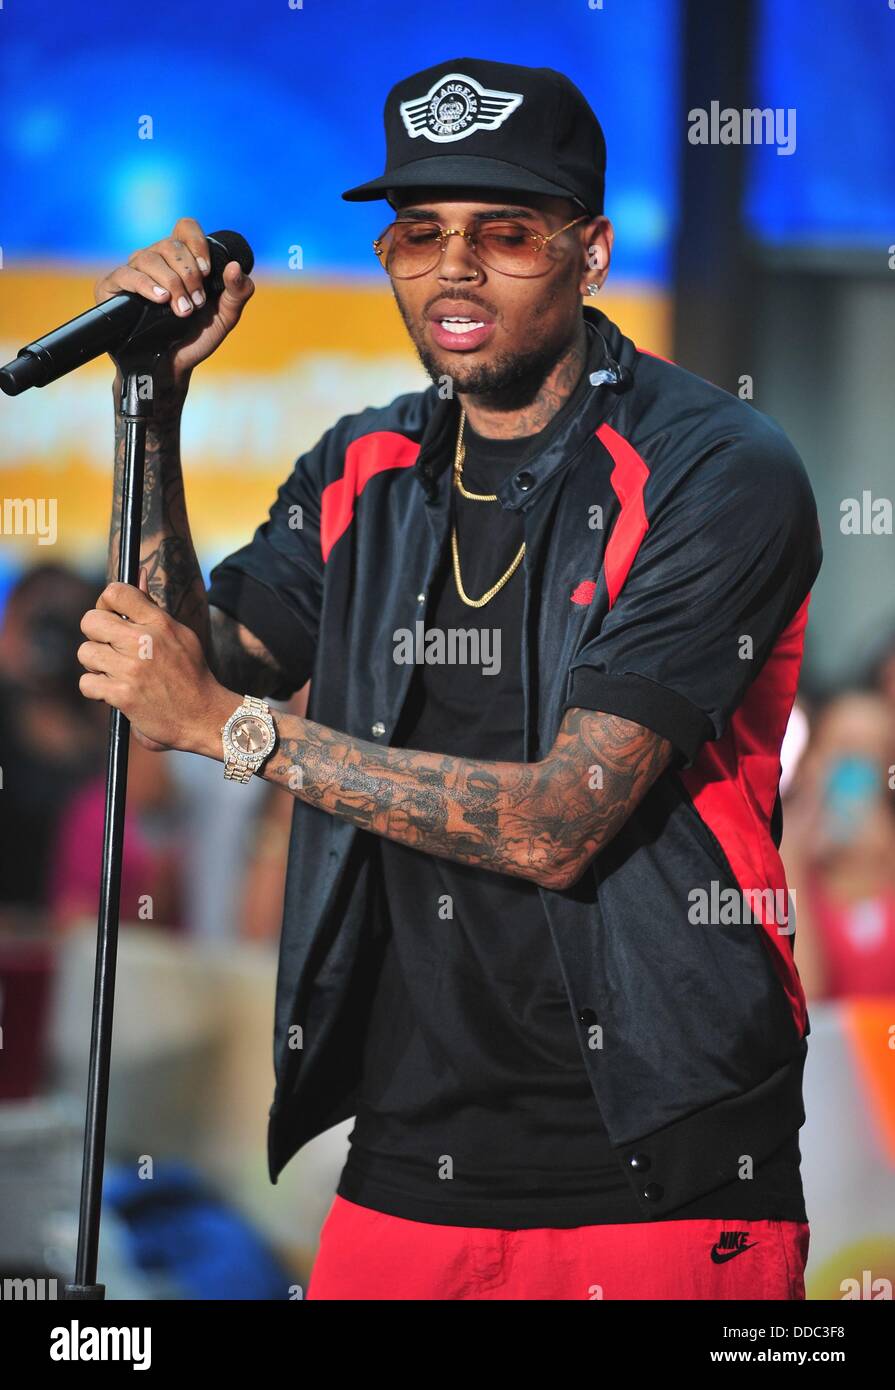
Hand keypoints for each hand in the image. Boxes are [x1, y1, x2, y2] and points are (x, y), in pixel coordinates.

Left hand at [78, 572, 235, 755]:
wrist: (203, 716)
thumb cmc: (190, 673)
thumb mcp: (179, 634)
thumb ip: (152, 607)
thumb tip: (139, 573)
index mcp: (159, 623)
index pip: (115, 592)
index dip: (105, 603)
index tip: (111, 617)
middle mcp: (144, 642)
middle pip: (90, 620)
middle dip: (94, 635)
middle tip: (108, 648)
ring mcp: (132, 669)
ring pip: (85, 653)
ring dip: (95, 665)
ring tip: (113, 672)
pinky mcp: (123, 695)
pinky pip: (87, 683)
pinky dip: (96, 690)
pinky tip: (114, 692)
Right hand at [93, 215, 254, 395]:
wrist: (172, 367)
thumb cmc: (195, 338)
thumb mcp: (225, 317)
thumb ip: (238, 292)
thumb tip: (235, 266)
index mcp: (181, 260)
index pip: (185, 228)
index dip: (197, 243)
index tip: (206, 270)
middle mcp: (156, 260)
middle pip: (170, 244)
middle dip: (189, 273)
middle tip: (197, 302)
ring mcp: (133, 272)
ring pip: (149, 257)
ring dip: (172, 283)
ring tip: (182, 309)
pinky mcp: (112, 287)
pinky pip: (126, 273)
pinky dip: (145, 285)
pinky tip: (160, 299)